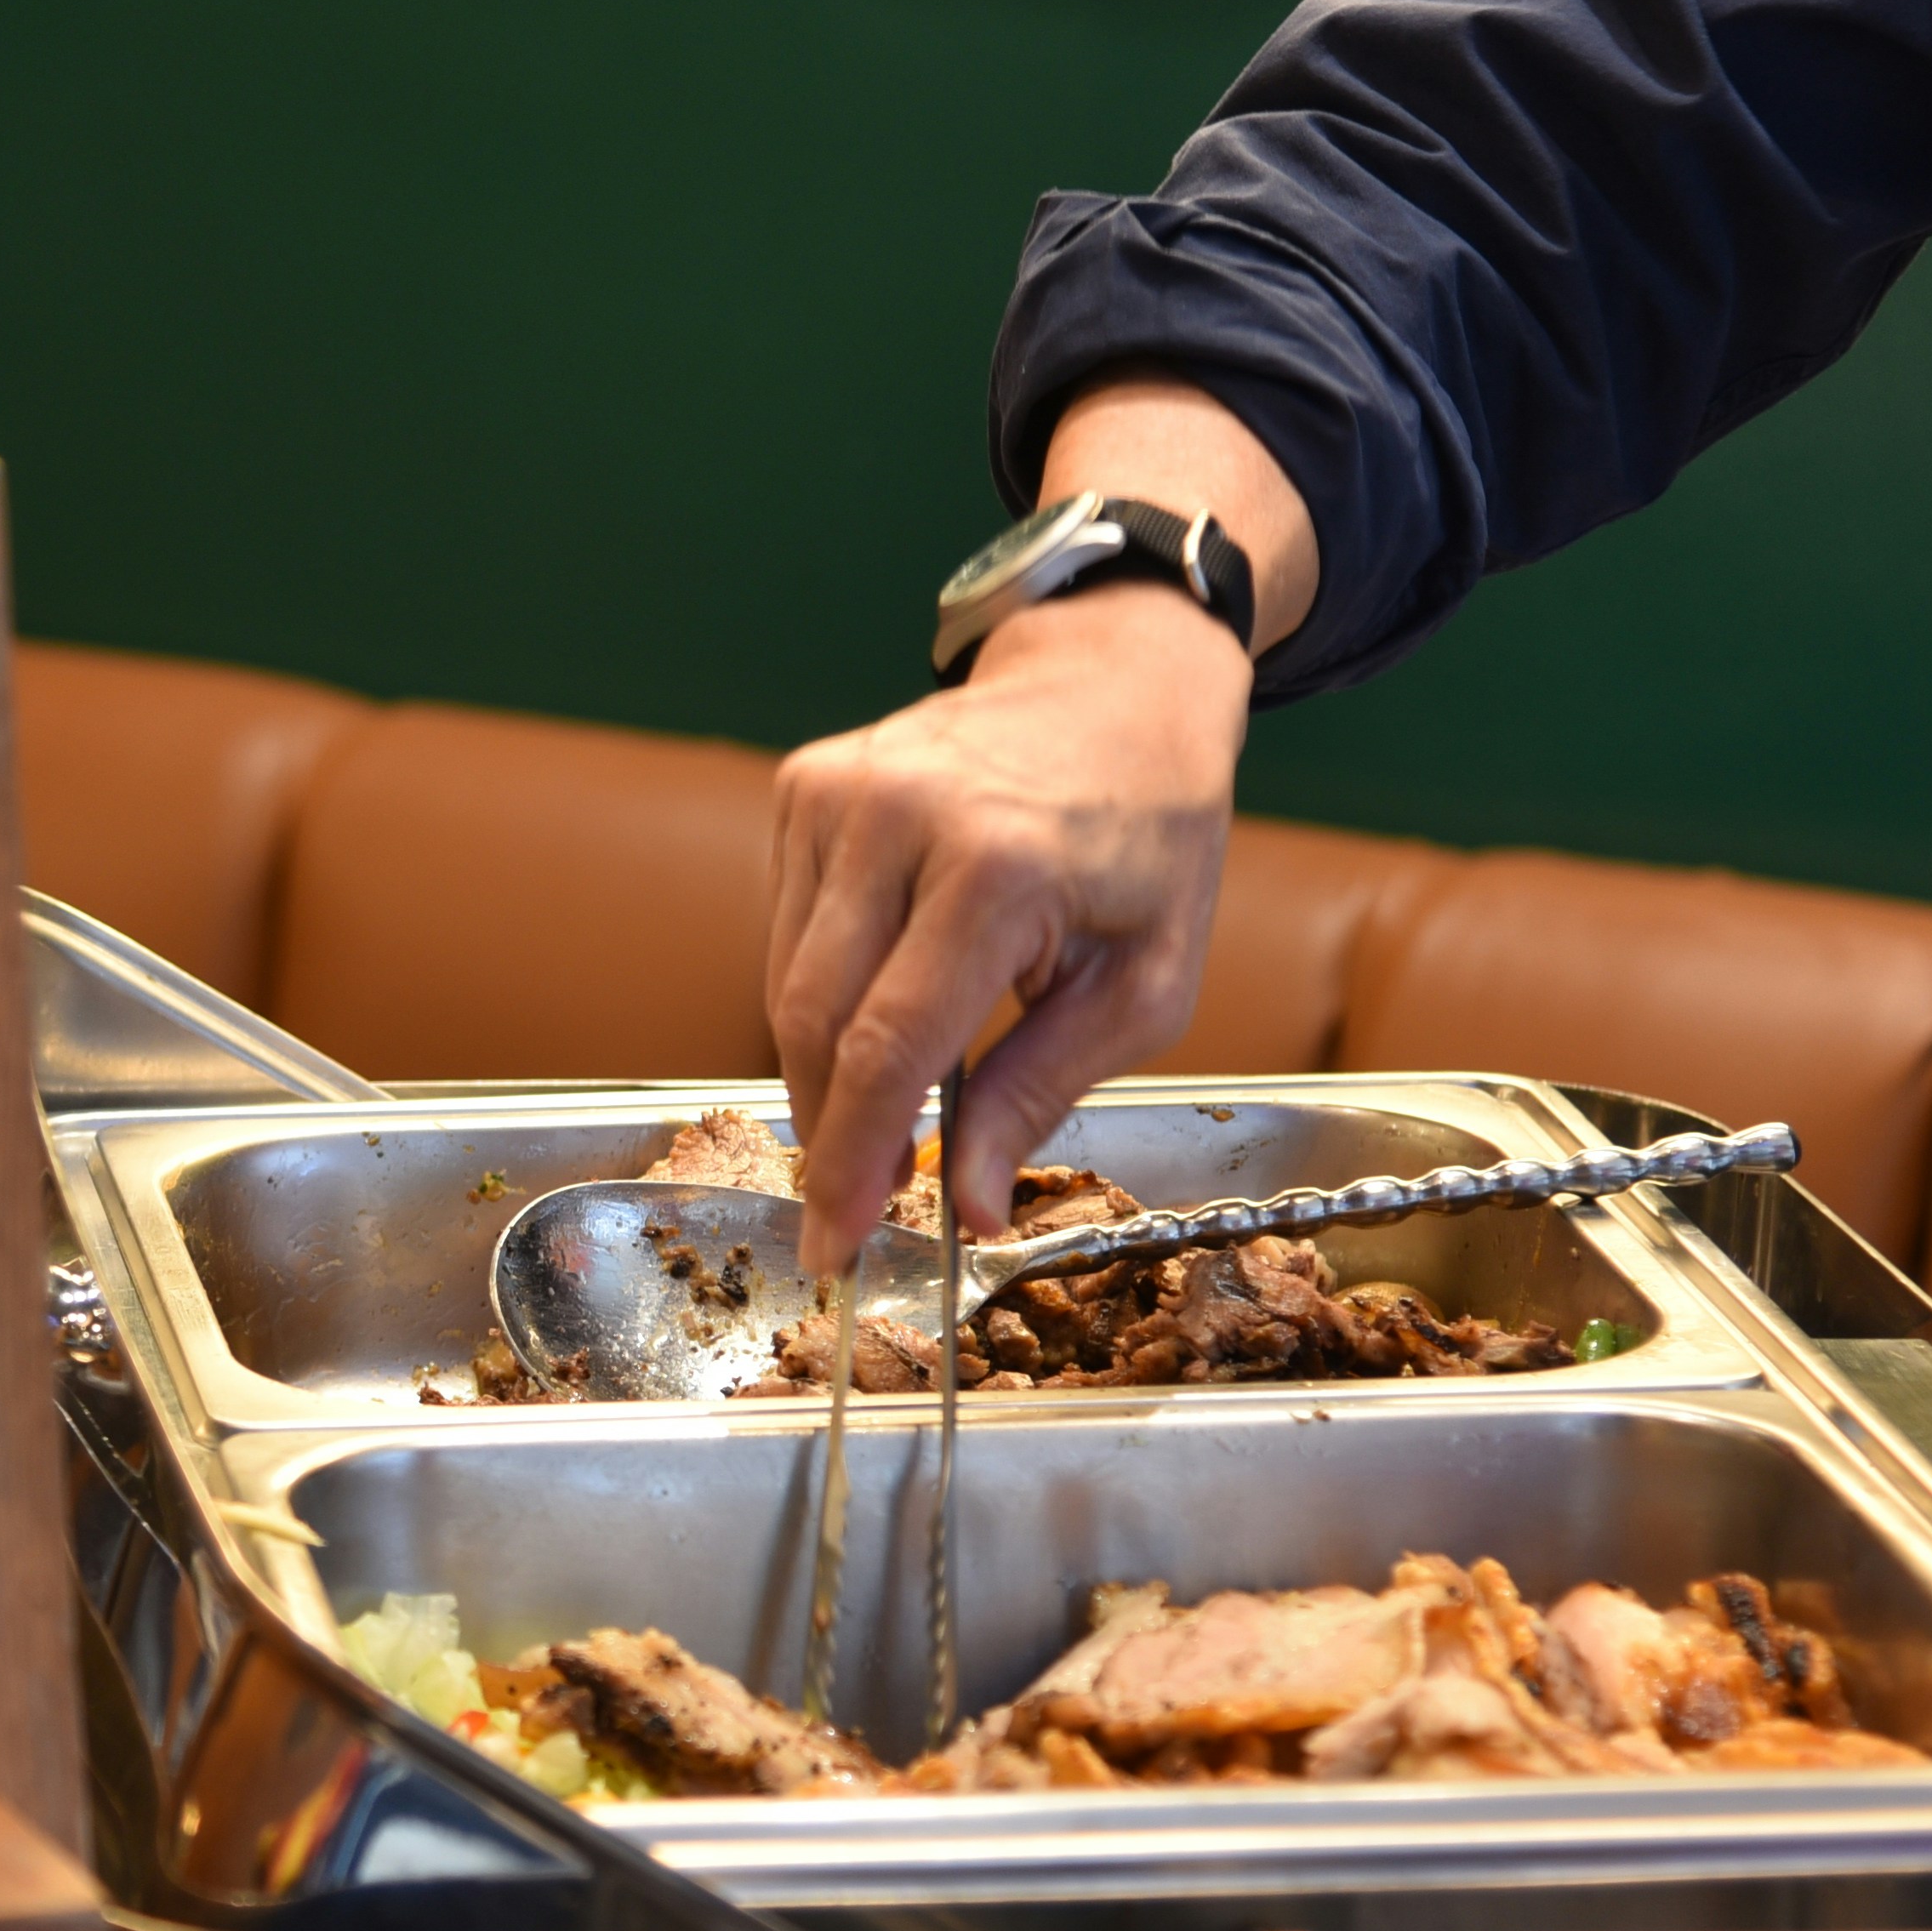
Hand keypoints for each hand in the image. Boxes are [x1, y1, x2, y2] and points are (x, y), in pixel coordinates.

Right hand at [767, 588, 1254, 1274]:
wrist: (1115, 687)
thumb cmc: (1148, 838)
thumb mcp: (1144, 985)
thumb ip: (1042, 1092)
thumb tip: (967, 1205)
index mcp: (997, 869)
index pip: (888, 1046)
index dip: (852, 1160)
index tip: (835, 1242)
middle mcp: (898, 819)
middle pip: (811, 1022)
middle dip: (827, 1132)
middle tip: (852, 1206)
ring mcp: (838, 792)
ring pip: (783, 982)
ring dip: (821, 1066)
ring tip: (883, 1104)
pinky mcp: (806, 785)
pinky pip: (786, 928)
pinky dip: (820, 989)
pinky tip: (881, 992)